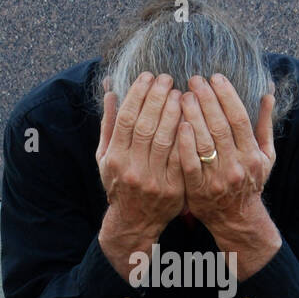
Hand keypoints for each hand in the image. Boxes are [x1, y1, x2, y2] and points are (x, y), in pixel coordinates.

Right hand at [96, 72, 183, 278]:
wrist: (134, 221)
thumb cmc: (119, 182)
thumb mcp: (106, 156)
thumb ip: (109, 124)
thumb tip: (110, 90)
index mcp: (115, 158)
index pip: (127, 118)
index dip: (138, 94)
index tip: (148, 76)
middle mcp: (133, 169)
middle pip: (146, 125)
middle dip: (157, 98)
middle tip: (168, 79)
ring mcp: (154, 180)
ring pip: (165, 139)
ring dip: (174, 112)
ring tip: (181, 92)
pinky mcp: (174, 189)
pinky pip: (182, 157)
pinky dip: (187, 135)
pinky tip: (192, 117)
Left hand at [177, 74, 275, 226]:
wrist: (236, 219)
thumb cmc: (250, 181)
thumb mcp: (265, 155)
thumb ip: (264, 124)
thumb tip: (267, 93)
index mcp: (252, 155)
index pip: (239, 119)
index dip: (227, 96)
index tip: (215, 77)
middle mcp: (236, 166)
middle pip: (220, 127)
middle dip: (206, 100)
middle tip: (194, 80)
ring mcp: (216, 179)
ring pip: (203, 142)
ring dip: (192, 115)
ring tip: (183, 95)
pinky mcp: (198, 189)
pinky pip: (189, 162)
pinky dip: (184, 143)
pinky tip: (178, 123)